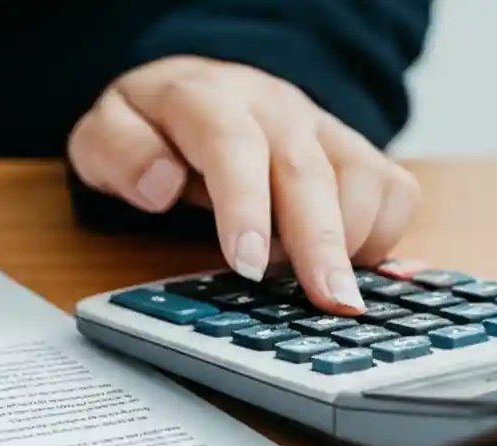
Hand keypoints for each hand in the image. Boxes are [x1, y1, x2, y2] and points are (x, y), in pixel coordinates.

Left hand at [67, 55, 421, 314]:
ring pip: (361, 176)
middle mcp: (273, 108)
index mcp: (208, 101)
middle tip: (329, 301)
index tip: (247, 264)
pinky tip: (349, 265)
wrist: (190, 92)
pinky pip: (393, 186)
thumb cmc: (149, 127)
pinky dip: (384, 231)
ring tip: (331, 295)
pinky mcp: (351, 149)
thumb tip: (160, 186)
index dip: (245, 206)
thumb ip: (119, 154)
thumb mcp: (104, 134)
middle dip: (321, 242)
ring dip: (355, 241)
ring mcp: (320, 127)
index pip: (233, 148)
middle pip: (307, 171)